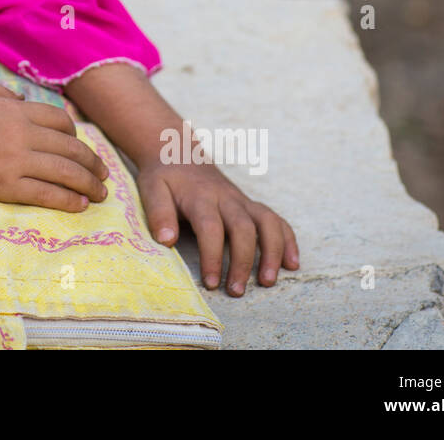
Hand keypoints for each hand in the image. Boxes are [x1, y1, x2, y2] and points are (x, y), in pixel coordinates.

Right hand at [0, 83, 109, 211]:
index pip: (60, 120)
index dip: (75, 133)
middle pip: (71, 147)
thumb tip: (21, 99)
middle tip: (104, 174)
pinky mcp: (4, 186)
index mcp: (15, 109)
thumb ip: (2, 94)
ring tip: (102, 194)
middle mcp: (22, 133)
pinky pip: (47, 194)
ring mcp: (15, 161)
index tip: (79, 144)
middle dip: (93, 163)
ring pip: (66, 172)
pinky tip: (81, 206)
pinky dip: (69, 200)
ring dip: (89, 184)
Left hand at [135, 160, 299, 295]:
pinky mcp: (250, 205)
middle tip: (237, 291)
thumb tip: (167, 240)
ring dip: (273, 252)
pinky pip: (275, 220)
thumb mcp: (152, 189)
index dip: (213, 257)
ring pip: (267, 223)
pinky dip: (288, 240)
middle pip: (243, 228)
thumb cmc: (164, 177)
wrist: (180, 153)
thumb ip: (158, 213)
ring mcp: (242, 201)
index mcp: (200, 197)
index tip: (211, 282)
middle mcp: (226, 198)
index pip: (211, 228)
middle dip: (243, 261)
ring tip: (269, 281)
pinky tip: (292, 263)